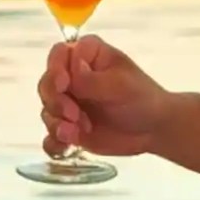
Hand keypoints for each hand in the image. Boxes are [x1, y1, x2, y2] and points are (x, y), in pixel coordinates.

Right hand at [37, 35, 171, 157]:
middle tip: (73, 115)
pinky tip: (66, 146)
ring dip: (57, 123)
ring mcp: (69, 102)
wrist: (153, 128)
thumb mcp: (120, 85)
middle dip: (56, 101)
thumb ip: (92, 80)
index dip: (56, 68)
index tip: (64, 84)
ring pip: (47, 109)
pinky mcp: (69, 127)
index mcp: (87, 55)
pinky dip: (54, 142)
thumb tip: (71, 69)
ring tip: (77, 132)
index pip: (59, 54)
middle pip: (47, 83)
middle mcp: (72, 76)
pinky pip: (50, 135)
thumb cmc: (141, 97)